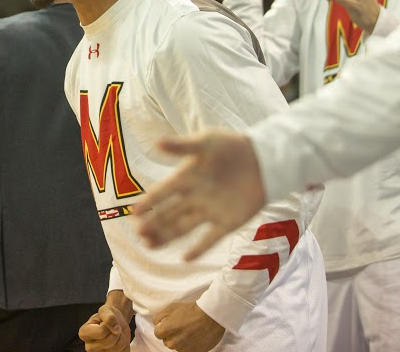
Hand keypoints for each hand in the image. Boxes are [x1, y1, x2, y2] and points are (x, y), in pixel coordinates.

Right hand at [79, 304, 130, 350]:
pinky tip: (118, 340)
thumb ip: (109, 317)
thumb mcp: (106, 310)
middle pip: (110, 341)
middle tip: (112, 328)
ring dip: (121, 337)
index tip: (105, 322)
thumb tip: (116, 329)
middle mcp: (89, 347)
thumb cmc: (108, 316)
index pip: (101, 332)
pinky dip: (125, 343)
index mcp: (84, 333)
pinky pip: (123, 351)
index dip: (108, 325)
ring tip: (115, 333)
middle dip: (115, 331)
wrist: (116, 322)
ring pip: (118, 346)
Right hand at [136, 129, 265, 259]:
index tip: (134, 212)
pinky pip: (210, 239)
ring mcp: (210, 211)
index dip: (149, 202)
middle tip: (139, 233)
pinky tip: (185, 258)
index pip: (162, 192)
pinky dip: (198, 248)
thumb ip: (183, 146)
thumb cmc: (232, 146)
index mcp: (187, 177)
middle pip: (169, 213)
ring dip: (166, 236)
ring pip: (182, 227)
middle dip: (153, 223)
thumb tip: (156, 143)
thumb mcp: (207, 141)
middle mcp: (195, 196)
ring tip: (150, 245)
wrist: (265, 160)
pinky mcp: (228, 222)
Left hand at [154, 303, 224, 351]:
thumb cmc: (191, 309)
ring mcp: (183, 349)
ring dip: (181, 341)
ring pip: (177, 346)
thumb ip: (160, 316)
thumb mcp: (172, 307)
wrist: (211, 316)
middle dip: (172, 335)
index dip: (164, 327)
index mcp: (165, 331)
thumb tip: (157, 324)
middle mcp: (172, 343)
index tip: (172, 322)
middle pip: (167, 341)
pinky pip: (187, 350)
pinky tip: (195, 336)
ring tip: (190, 331)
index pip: (158, 333)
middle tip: (182, 326)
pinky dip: (189, 345)